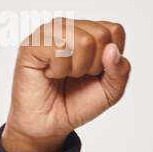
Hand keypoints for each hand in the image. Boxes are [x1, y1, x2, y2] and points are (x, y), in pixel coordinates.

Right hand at [2, 17, 130, 151]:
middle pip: (101, 35)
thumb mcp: (111, 91)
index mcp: (90, 33)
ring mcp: (50, 33)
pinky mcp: (32, 43)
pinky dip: (60, 69)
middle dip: (94, 65)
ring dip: (77, 68)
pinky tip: (50, 73)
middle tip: (77, 75)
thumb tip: (112, 49)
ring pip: (83, 40)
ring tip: (64, 74)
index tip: (96, 72)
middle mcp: (70, 28)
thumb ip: (120, 71)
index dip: (111, 58)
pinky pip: (59, 47)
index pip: (115, 30)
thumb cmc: (77, 102)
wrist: (51, 124)